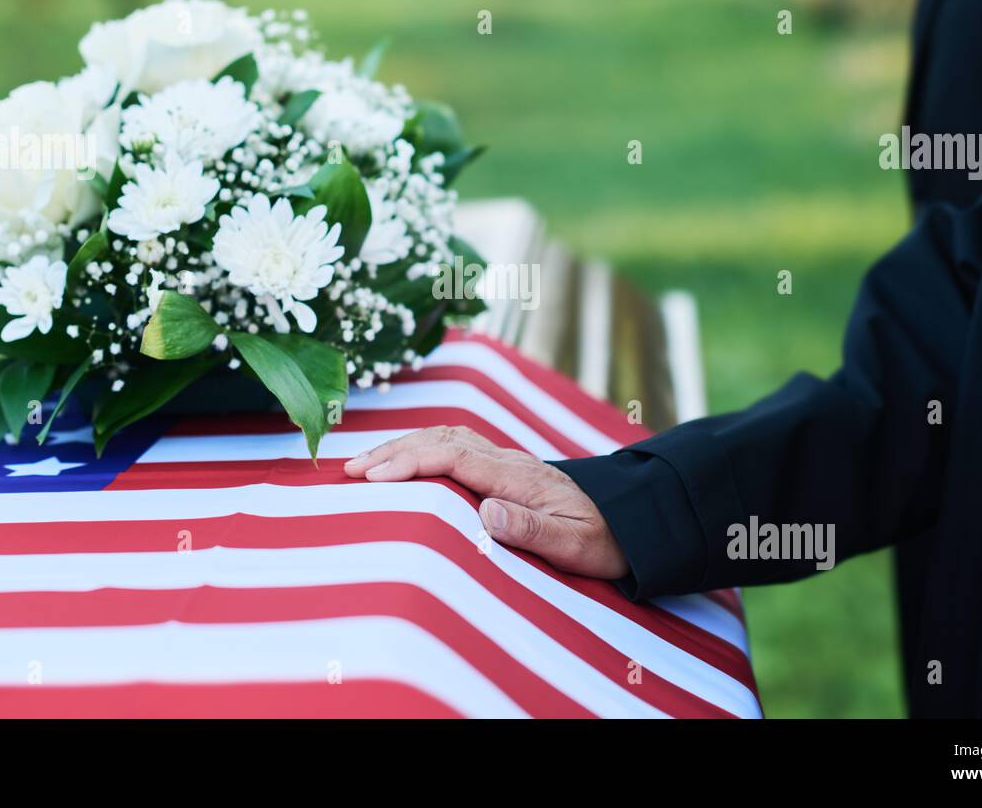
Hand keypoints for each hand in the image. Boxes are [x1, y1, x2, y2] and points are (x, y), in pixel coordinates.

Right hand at [344, 426, 628, 578]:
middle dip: (392, 452)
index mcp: (519, 476)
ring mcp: (506, 459)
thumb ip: (533, 530)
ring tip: (362, 464)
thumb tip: (487, 512)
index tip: (372, 478)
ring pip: (445, 436)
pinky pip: (454, 445)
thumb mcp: (575, 546)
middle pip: (441, 439)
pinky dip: (421, 447)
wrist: (633, 523)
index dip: (410, 462)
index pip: (454, 456)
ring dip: (402, 446)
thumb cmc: (603, 540)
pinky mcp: (504, 466)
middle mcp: (508, 460)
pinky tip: (402, 460)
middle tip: (348, 471)